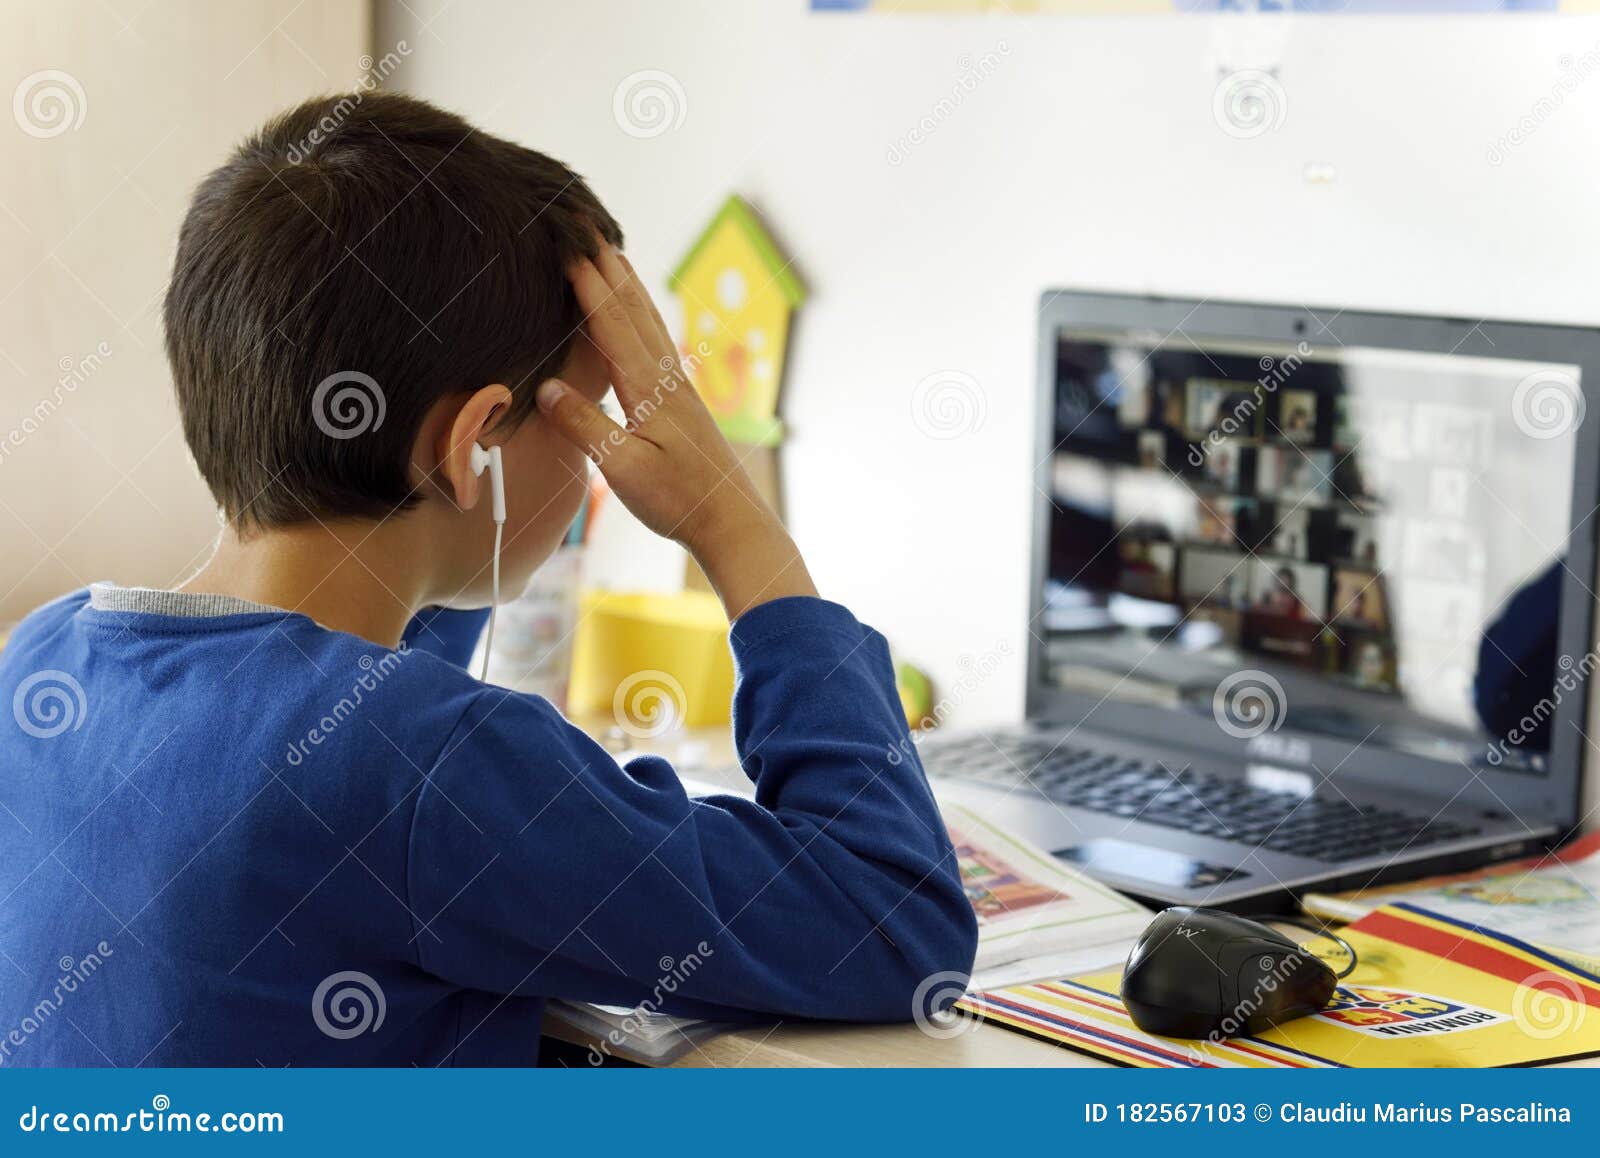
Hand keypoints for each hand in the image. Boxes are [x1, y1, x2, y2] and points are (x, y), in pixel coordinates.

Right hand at [536, 244, 815, 618]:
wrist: (729, 520)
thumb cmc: (677, 500)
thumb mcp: (623, 470)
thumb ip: (585, 427)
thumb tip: (546, 388)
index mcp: (646, 389)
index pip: (611, 324)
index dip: (588, 284)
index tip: (567, 245)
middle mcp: (664, 379)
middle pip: (632, 310)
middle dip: (608, 267)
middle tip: (587, 227)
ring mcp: (676, 388)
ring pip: (648, 322)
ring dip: (628, 285)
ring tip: (612, 254)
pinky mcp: (681, 402)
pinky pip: (656, 343)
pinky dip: (642, 316)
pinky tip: (639, 316)